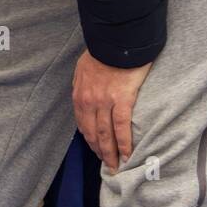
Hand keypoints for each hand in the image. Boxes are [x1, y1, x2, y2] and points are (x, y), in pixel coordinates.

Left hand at [72, 50, 151, 171]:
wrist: (117, 40)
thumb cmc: (103, 52)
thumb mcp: (83, 69)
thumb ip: (84, 85)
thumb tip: (86, 95)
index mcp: (79, 95)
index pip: (82, 124)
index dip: (89, 139)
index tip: (95, 149)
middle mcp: (88, 102)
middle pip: (92, 133)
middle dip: (99, 151)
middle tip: (107, 165)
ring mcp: (104, 102)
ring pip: (105, 134)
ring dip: (110, 152)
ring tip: (116, 165)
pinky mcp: (122, 100)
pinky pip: (121, 126)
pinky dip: (124, 143)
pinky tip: (127, 154)